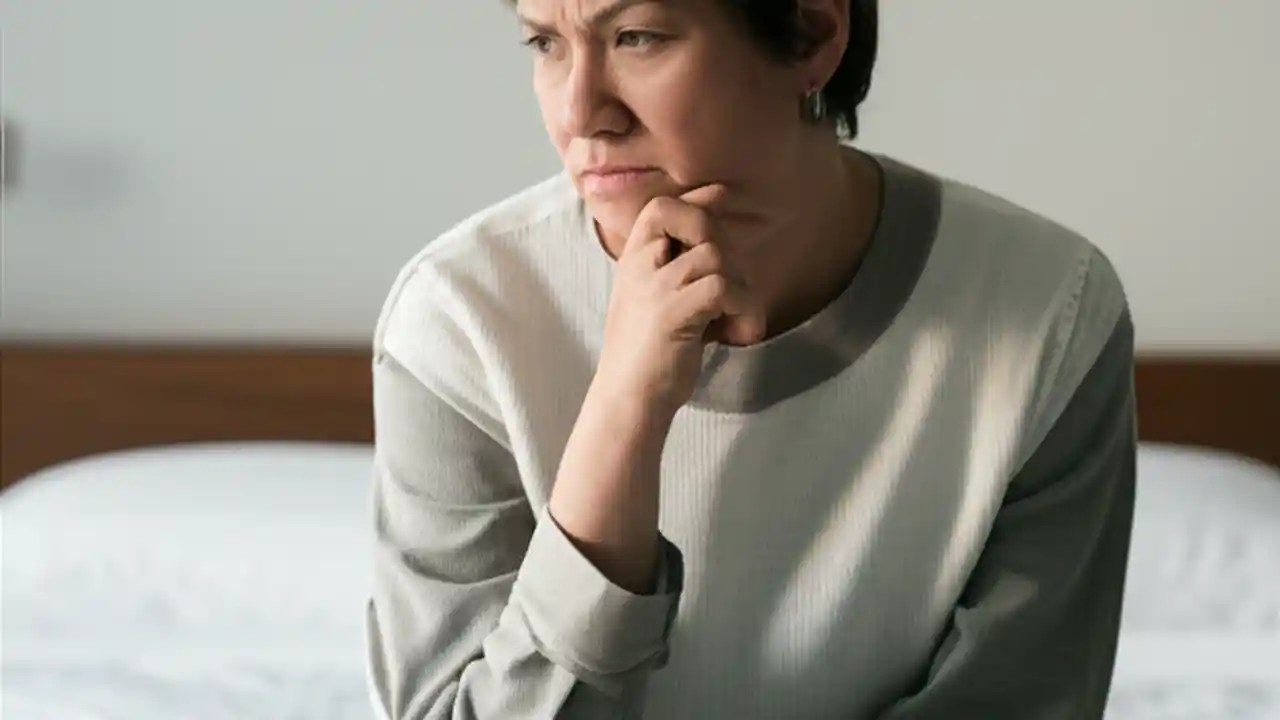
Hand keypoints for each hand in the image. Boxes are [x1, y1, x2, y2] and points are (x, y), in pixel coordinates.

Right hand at [594, 183, 767, 416]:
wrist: (627, 400)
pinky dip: (743, 310)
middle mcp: (640, 266)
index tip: (722, 199)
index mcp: (633, 262)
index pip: (663, 207)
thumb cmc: (648, 355)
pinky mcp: (673, 311)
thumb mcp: (658, 302)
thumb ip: (682, 270)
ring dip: (740, 289)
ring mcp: (654, 287)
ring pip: (716, 256)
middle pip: (700, 224)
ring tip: (735, 322)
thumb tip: (717, 242)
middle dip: (729, 254)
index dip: (698, 199)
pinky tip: (737, 335)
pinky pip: (723, 287)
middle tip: (731, 296)